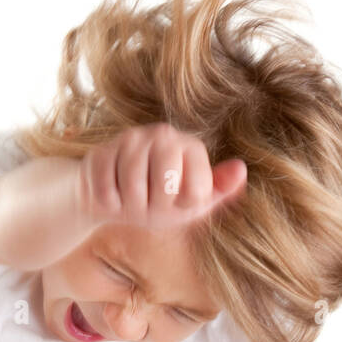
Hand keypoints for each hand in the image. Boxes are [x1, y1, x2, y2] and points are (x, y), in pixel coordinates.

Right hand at [76, 122, 246, 232]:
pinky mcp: (100, 152)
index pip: (197, 189)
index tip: (177, 201)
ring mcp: (130, 140)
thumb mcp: (192, 202)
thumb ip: (218, 190)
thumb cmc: (158, 201)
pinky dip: (110, 204)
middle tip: (151, 203)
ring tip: (132, 199)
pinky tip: (112, 195)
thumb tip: (241, 170)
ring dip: (132, 206)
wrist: (112, 200)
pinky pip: (107, 192)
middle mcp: (163, 135)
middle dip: (156, 205)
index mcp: (190, 146)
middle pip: (166, 185)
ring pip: (134, 189)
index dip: (185, 206)